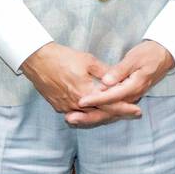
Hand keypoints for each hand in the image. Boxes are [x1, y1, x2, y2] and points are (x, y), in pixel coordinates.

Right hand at [21, 43, 141, 125]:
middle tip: (133, 113)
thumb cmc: (63, 57)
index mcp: (84, 92)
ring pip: (89, 116)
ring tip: (119, 112)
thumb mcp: (88, 61)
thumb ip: (105, 73)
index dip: (124, 108)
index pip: (109, 105)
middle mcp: (75, 103)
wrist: (37, 60)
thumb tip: (119, 80)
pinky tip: (98, 110)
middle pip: (100, 114)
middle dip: (117, 114)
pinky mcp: (58, 106)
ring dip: (104, 114)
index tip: (137, 110)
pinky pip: (77, 114)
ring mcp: (65, 107)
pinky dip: (89, 113)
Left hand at [70, 40, 174, 127]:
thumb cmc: (149, 54)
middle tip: (70, 118)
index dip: (96, 99)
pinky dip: (97, 112)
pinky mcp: (127, 97)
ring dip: (90, 116)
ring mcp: (130, 98)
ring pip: (109, 112)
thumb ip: (120, 71)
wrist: (163, 56)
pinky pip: (111, 108)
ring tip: (71, 119)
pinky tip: (83, 114)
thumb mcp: (134, 58)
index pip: (112, 96)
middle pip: (109, 110)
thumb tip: (106, 81)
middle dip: (89, 115)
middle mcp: (132, 96)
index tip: (80, 101)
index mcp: (134, 86)